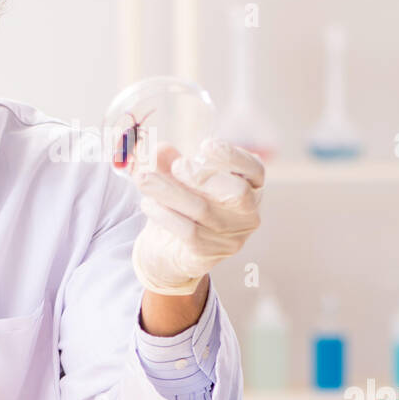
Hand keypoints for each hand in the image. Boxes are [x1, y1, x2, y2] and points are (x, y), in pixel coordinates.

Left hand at [131, 138, 264, 294]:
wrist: (168, 249)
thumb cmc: (181, 202)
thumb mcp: (175, 177)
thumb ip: (168, 160)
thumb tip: (156, 149)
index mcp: (250, 188)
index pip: (254, 170)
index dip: (233, 157)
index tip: (205, 145)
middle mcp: (247, 214)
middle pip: (237, 192)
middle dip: (205, 176)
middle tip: (177, 166)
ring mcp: (231, 237)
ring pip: (203, 210)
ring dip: (169, 191)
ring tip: (143, 178)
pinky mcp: (209, 254)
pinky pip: (187, 231)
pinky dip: (164, 214)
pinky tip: (147, 203)